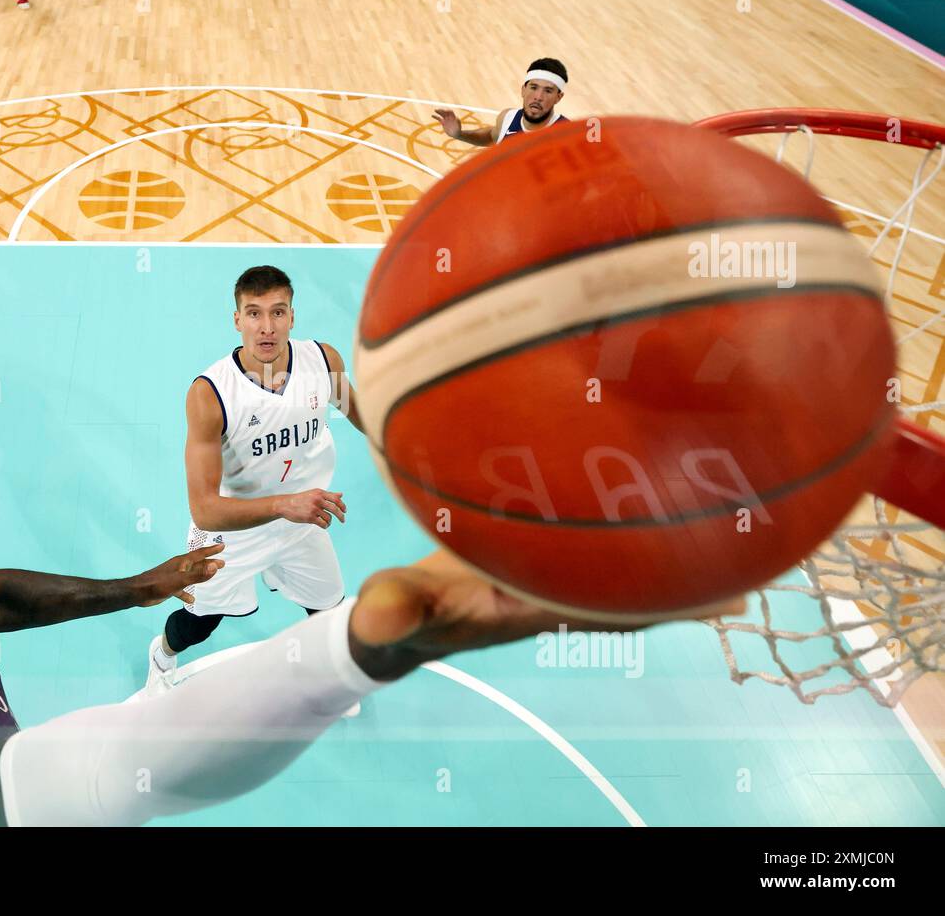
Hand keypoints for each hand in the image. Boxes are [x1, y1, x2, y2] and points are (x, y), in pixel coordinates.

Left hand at [135, 543, 224, 606]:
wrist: (139, 592)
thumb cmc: (159, 584)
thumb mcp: (180, 580)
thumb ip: (198, 574)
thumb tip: (215, 567)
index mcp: (182, 562)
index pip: (200, 554)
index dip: (211, 550)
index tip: (222, 546)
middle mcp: (179, 567)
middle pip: (197, 564)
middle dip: (209, 563)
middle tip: (222, 563)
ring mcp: (174, 577)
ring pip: (191, 575)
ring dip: (201, 575)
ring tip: (211, 576)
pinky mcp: (169, 587)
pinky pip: (181, 588)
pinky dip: (187, 593)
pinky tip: (191, 599)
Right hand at [276, 489, 345, 527]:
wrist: (285, 505)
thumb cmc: (300, 499)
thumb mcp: (314, 494)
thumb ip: (328, 494)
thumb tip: (341, 495)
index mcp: (320, 493)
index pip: (336, 499)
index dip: (342, 505)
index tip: (345, 511)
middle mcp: (318, 500)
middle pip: (335, 509)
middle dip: (341, 516)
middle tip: (343, 520)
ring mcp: (314, 509)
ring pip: (329, 518)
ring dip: (329, 522)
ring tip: (326, 522)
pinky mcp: (310, 517)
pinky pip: (323, 523)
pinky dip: (325, 526)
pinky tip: (323, 525)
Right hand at [348, 550, 746, 680]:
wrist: (407, 621)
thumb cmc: (408, 612)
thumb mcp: (396, 605)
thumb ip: (391, 609)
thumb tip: (376, 622)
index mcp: (540, 607)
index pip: (614, 605)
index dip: (667, 598)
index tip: (726, 591)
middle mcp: (567, 599)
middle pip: (645, 592)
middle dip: (699, 575)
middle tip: (770, 548)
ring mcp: (566, 583)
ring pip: (640, 574)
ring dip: (687, 559)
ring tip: (754, 536)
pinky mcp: (559, 565)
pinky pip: (618, 555)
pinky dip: (657, 545)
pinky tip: (692, 524)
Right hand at [432, 108, 461, 137]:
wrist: (455, 134)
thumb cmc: (458, 130)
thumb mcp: (458, 126)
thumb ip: (458, 122)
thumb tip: (457, 118)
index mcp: (453, 117)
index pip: (450, 112)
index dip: (448, 111)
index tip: (445, 111)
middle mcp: (449, 117)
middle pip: (445, 112)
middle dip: (442, 111)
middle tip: (438, 110)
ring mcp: (446, 120)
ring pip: (442, 114)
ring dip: (439, 112)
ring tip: (435, 110)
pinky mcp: (443, 122)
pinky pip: (439, 119)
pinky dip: (436, 117)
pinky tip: (432, 115)